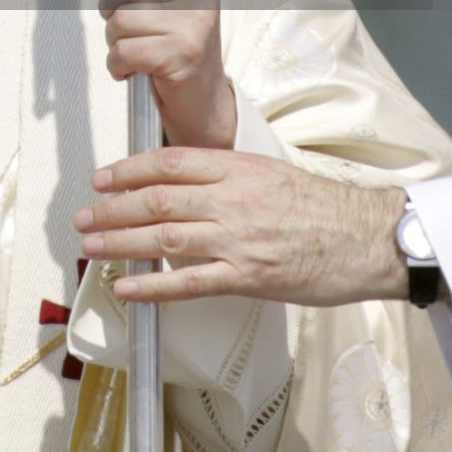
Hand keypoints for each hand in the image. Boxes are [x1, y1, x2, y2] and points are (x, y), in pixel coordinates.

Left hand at [73, 148, 409, 306]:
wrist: (366, 237)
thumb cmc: (323, 207)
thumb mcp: (269, 173)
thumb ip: (227, 177)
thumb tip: (185, 185)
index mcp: (236, 168)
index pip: (168, 162)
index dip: (128, 169)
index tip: (103, 177)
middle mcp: (231, 199)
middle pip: (157, 200)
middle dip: (112, 207)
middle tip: (85, 215)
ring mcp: (237, 239)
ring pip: (164, 239)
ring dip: (120, 242)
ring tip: (92, 245)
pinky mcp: (248, 277)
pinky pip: (190, 282)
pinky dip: (153, 287)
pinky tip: (128, 289)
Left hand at [102, 0, 235, 147]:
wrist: (202, 98)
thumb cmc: (172, 37)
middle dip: (114, 7)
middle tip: (136, 23)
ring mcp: (193, 19)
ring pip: (118, 19)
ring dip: (117, 40)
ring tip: (141, 47)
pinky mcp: (181, 52)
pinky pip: (121, 51)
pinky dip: (119, 65)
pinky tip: (139, 68)